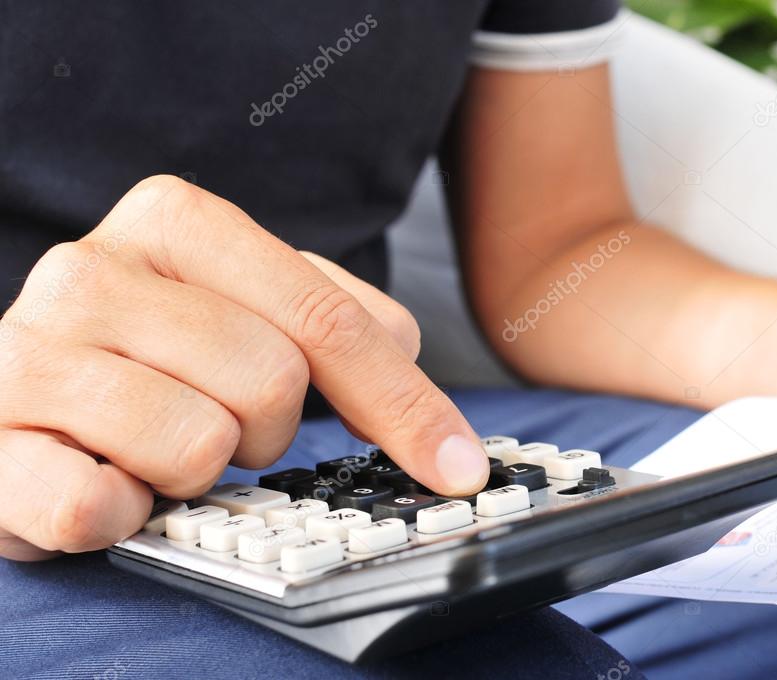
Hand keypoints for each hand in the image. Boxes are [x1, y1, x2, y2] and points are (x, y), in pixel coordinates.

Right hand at [0, 175, 489, 560]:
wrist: (16, 400)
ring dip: (197, 471)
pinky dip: (126, 516)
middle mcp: (93, 269)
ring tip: (154, 445)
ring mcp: (28, 351)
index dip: (404, 404)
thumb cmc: (148, 357)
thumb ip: (336, 323)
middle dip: (267, 430)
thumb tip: (422, 380)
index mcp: (176, 221)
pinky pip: (102, 508)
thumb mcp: (247, 309)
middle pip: (272, 382)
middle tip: (220, 423)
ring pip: (199, 446)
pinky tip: (105, 481)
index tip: (456, 466)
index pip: (327, 318)